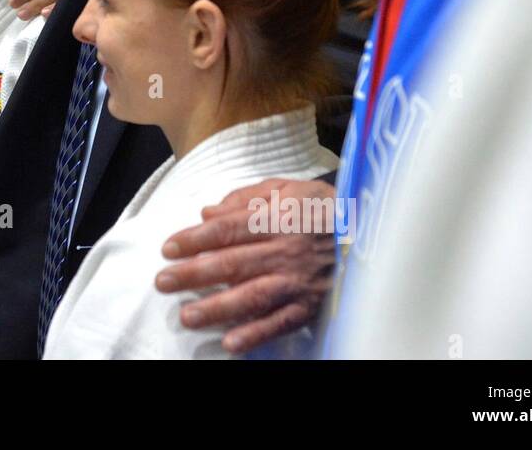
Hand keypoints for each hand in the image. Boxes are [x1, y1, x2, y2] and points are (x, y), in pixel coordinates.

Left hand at [156, 178, 335, 353]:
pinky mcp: (309, 305)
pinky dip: (257, 334)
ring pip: (254, 296)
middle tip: (163, 282)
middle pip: (234, 263)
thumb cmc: (318, 206)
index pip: (229, 230)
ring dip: (218, 308)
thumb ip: (245, 198)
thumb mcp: (285, 188)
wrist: (368, 231)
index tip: (168, 248)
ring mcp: (298, 281)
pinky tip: (232, 343)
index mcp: (278, 218)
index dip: (195, 239)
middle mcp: (286, 251)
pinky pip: (281, 323)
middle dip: (195, 274)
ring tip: (188, 316)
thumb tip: (206, 213)